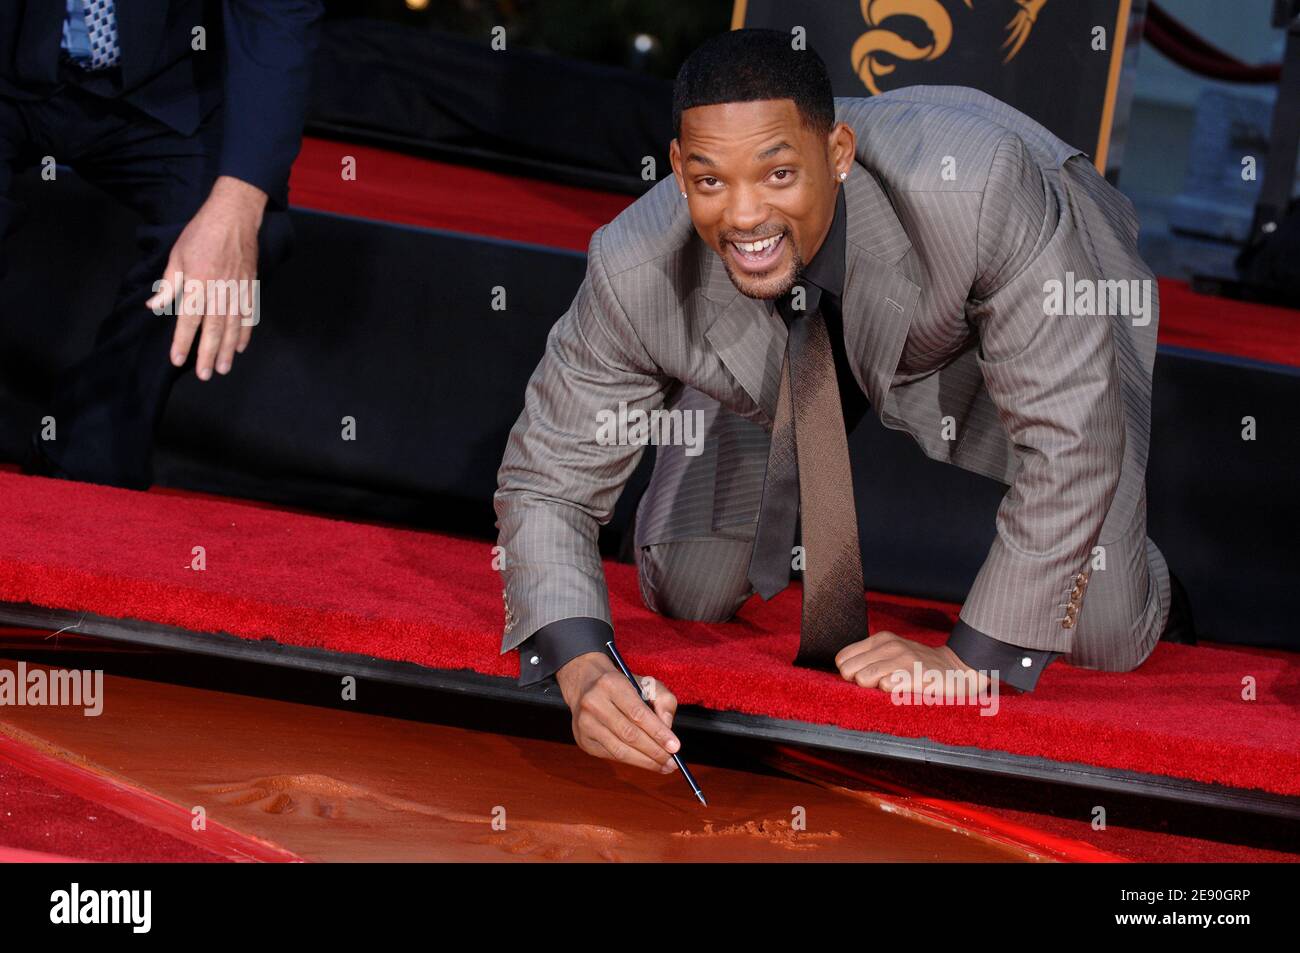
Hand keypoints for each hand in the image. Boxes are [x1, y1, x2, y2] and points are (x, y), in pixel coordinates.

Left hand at [146, 175, 266, 380]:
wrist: (235, 216)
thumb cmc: (201, 233)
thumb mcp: (177, 255)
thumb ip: (168, 284)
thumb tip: (154, 305)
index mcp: (198, 281)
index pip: (189, 318)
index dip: (182, 341)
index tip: (177, 359)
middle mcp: (219, 289)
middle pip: (214, 329)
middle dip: (208, 354)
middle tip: (205, 375)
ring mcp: (237, 290)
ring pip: (233, 327)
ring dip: (228, 350)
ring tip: (223, 368)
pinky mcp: (249, 287)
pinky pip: (248, 315)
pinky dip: (245, 333)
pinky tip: (240, 347)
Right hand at [555, 652, 679, 772]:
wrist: (586, 685)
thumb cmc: (623, 686)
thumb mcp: (648, 684)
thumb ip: (664, 701)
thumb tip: (667, 729)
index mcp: (611, 684)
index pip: (638, 713)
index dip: (658, 732)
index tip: (675, 746)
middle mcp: (593, 703)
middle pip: (629, 734)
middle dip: (654, 751)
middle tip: (672, 762)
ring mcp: (585, 723)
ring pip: (619, 750)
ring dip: (645, 761)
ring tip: (664, 766)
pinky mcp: (583, 740)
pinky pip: (611, 755)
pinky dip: (632, 761)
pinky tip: (646, 762)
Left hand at [835, 631, 990, 698]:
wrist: (958, 669)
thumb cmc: (919, 665)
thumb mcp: (892, 653)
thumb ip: (868, 659)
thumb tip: (843, 673)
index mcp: (881, 639)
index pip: (843, 659)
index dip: (849, 674)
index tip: (864, 679)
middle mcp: (891, 645)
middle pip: (850, 671)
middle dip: (859, 683)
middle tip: (879, 685)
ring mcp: (905, 660)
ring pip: (865, 679)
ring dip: (874, 689)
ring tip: (892, 688)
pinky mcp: (917, 676)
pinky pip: (887, 688)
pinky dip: (891, 694)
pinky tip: (904, 691)